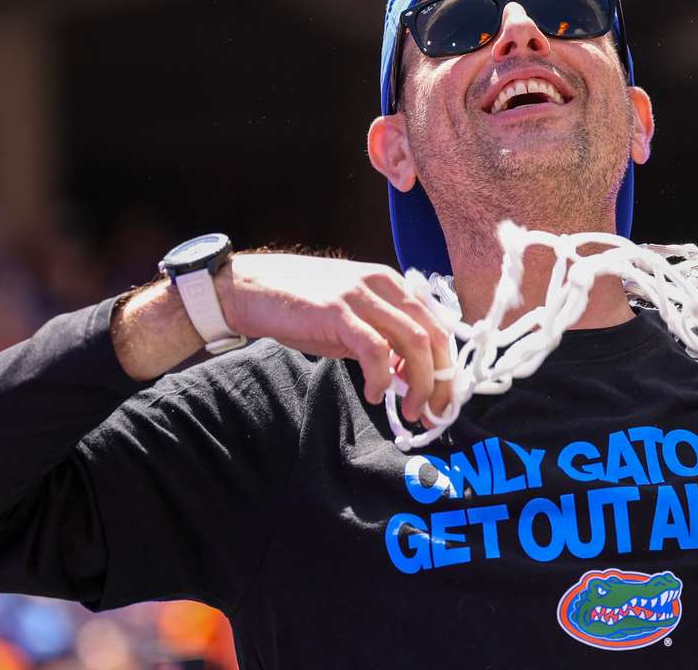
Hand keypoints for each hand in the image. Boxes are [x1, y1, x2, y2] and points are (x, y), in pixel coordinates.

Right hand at [218, 253, 451, 421]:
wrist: (251, 289)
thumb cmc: (301, 307)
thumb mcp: (352, 318)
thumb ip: (384, 339)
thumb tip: (409, 375)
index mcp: (392, 284)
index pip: (437, 326)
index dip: (446, 366)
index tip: (442, 398)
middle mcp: (384, 284)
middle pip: (434, 336)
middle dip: (441, 381)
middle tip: (434, 413)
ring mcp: (361, 295)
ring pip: (413, 342)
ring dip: (418, 384)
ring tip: (409, 410)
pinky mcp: (338, 311)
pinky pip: (375, 349)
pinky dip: (381, 377)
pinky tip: (373, 394)